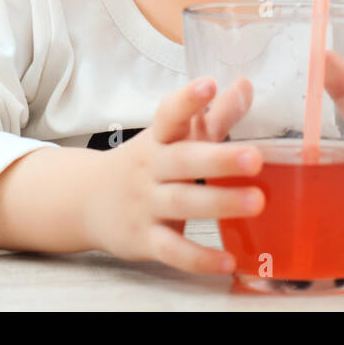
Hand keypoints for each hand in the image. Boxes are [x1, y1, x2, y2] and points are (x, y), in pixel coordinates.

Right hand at [83, 75, 264, 274]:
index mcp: (159, 138)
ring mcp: (145, 204)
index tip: (210, 84)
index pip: (170, 114)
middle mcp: (150, 168)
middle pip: (183, 160)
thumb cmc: (147, 164)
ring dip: (219, 203)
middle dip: (218, 159)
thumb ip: (214, 115)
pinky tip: (229, 260)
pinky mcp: (144, 240)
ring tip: (257, 201)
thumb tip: (247, 84)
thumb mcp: (174, 138)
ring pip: (181, 203)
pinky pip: (172, 250)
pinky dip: (199, 258)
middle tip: (255, 157)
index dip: (188, 100)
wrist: (86, 200)